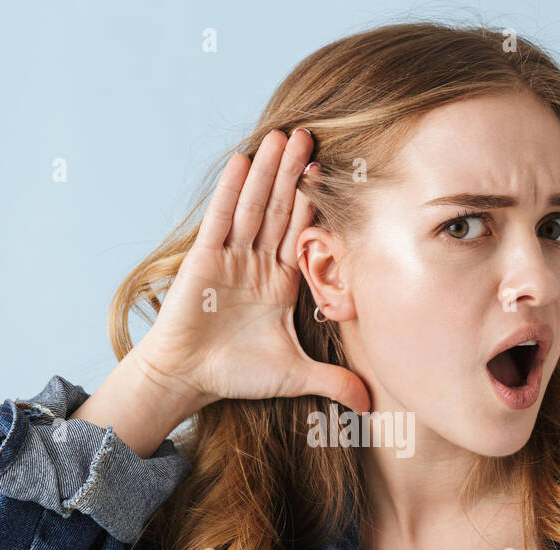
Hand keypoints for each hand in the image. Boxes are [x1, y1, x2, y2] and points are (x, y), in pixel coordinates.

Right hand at [129, 128, 370, 413]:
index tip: (334, 171)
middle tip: (312, 134)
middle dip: (295, 173)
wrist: (189, 379)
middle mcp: (256, 262)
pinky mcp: (204, 258)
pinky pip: (221, 219)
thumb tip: (371, 406)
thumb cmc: (235, 374)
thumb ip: (333, 383)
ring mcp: (229, 256)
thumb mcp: (294, 376)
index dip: (315, 203)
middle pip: (280, 208)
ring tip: (284, 134)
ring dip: (269, 171)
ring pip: (254, 206)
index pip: (301, 233)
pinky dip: (232, 191)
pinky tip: (245, 162)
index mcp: (278, 281)